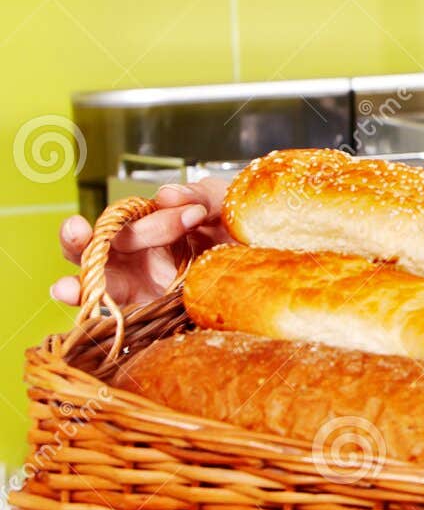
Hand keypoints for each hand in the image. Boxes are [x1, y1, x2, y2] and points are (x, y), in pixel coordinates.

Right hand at [53, 178, 229, 310]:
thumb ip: (201, 196)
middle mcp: (140, 253)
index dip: (147, 216)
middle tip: (77, 231)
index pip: (132, 216)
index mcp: (154, 221)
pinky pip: (118, 314)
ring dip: (77, 283)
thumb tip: (166, 194)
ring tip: (65, 287)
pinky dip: (96, 312)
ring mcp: (142, 284)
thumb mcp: (228, 204)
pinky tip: (79, 306)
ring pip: (97, 282)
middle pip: (96, 247)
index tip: (188, 216)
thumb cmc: (243, 227)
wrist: (272, 262)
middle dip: (80, 240)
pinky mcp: (150, 312)